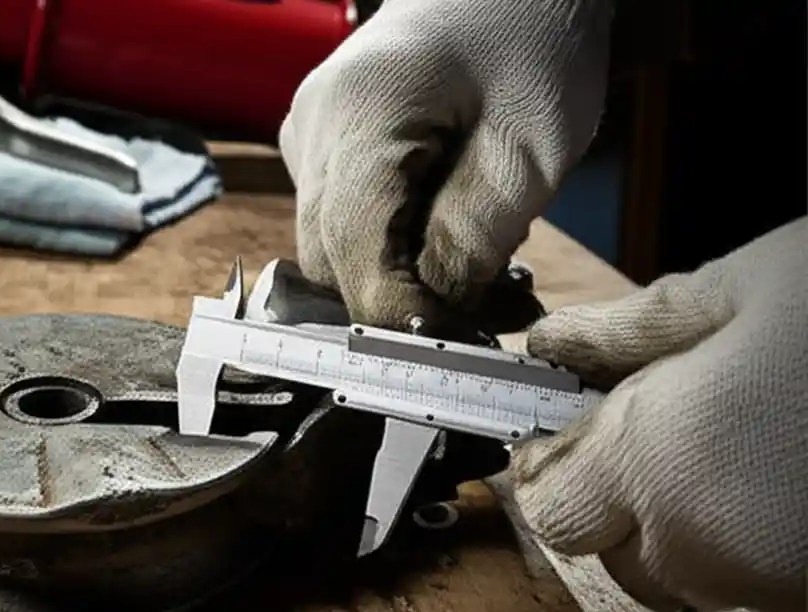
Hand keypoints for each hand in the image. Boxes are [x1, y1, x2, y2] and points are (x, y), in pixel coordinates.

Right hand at [278, 0, 611, 334]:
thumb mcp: (530, 148)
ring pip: (333, 245)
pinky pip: (340, 217)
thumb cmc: (532, 36)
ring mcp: (307, 133)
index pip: (351, 253)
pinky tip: (452, 235)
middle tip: (493, 315)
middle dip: (404, 301)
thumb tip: (434, 320)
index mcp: (356, 117)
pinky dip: (392, 245)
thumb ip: (475, 240)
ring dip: (401, 276)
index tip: (461, 347)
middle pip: (332, 258)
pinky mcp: (321, 141)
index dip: (398, 315)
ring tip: (489, 273)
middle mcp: (311, 128)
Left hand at [512, 217, 807, 611]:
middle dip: (618, 488)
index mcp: (662, 462)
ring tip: (745, 436)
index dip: (550, 459)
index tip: (566, 419)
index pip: (549, 503)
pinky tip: (789, 469)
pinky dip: (753, 538)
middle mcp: (708, 545)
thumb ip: (635, 328)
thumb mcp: (750, 286)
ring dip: (685, 518)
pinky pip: (756, 584)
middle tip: (671, 412)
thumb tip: (558, 341)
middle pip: (609, 547)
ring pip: (683, 572)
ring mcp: (776, 586)